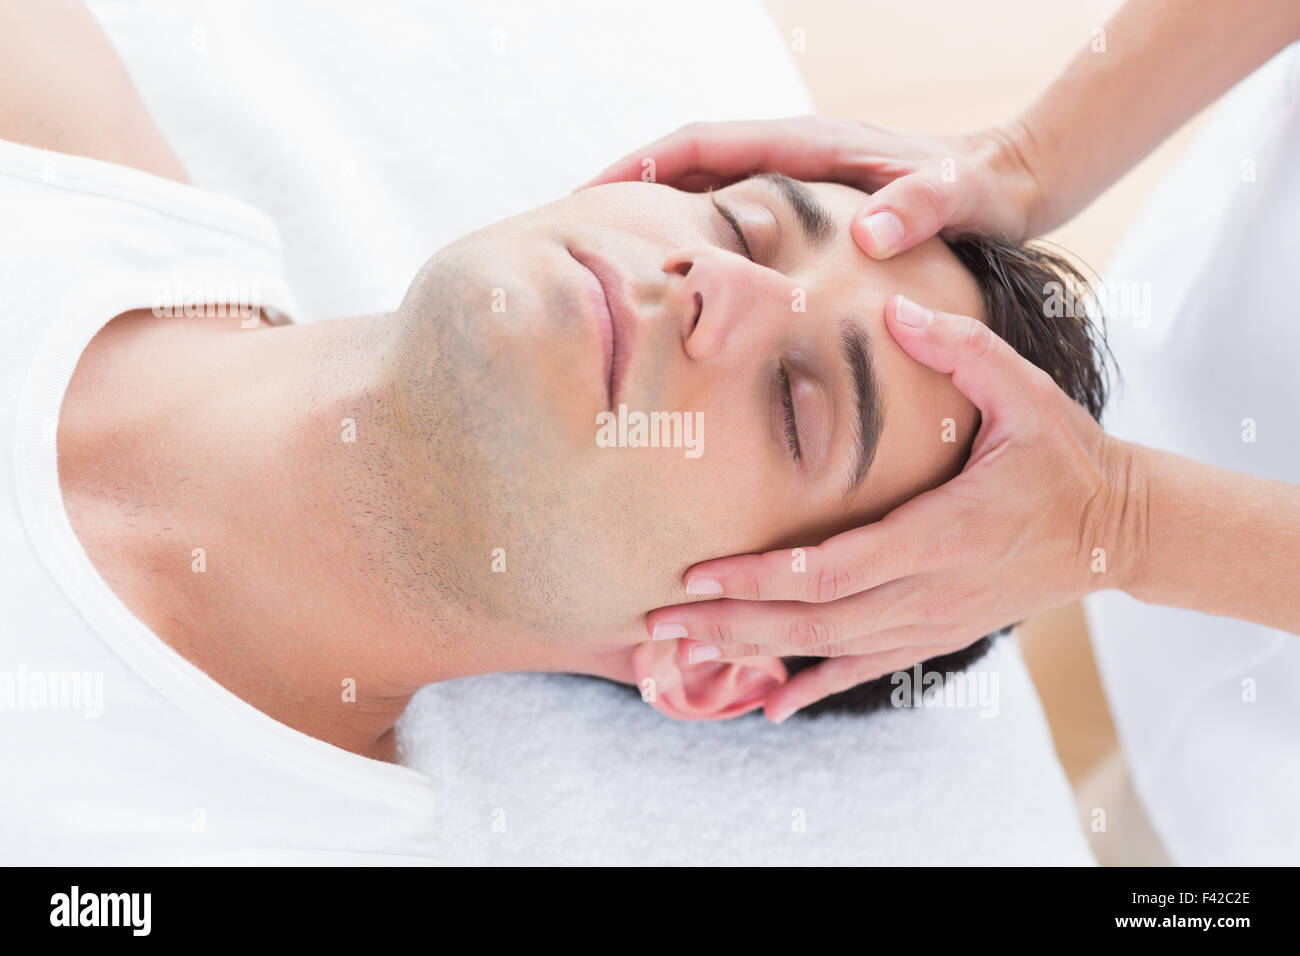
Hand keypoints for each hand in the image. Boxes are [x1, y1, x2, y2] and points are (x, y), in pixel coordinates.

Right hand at [580, 115, 1045, 257]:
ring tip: (606, 270)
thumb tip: (866, 234)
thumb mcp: (961, 198)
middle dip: (626, 196)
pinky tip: (677, 287)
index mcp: (807, 146)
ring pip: (702, 196)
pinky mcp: (801, 209)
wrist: (1009, 182)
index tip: (591, 197)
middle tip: (572, 238)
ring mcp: (791, 182)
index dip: (643, 167)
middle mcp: (789, 157)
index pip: (702, 145)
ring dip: (654, 223)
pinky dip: (694, 243)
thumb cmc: (982, 192)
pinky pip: (729, 220)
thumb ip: (921, 209)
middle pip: (684, 168)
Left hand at [644, 295, 1142, 722]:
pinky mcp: (939, 635)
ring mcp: (935, 622)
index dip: (763, 577)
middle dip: (732, 623)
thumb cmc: (1065, 456)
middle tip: (659, 621)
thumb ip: (961, 350)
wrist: (1118, 529)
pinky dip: (815, 686)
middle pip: (815, 621)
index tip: (698, 573)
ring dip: (755, 655)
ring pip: (831, 652)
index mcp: (943, 532)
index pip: (836, 568)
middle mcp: (932, 591)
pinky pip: (867, 669)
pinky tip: (770, 705)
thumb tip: (893, 311)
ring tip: (684, 655)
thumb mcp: (1026, 392)